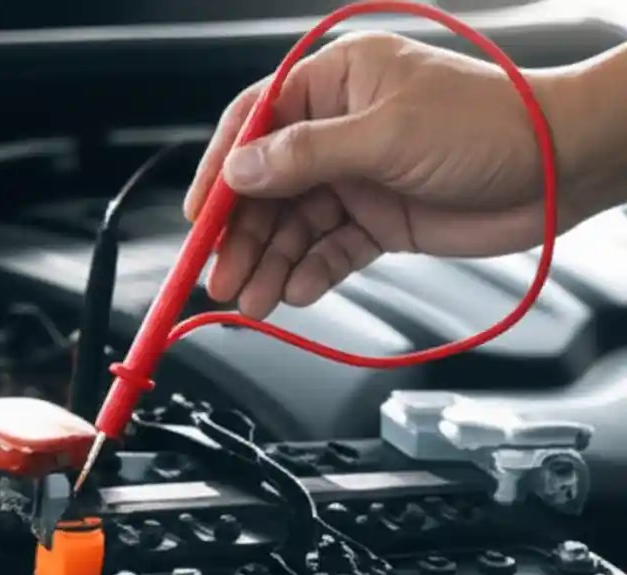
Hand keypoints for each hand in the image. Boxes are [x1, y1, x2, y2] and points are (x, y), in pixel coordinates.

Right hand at [185, 31, 625, 318]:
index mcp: (334, 86)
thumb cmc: (488, 125)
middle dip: (242, 237)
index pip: (255, 125)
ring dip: (270, 265)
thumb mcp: (385, 134)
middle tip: (220, 278)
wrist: (561, 170)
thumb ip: (305, 156)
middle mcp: (337, 131)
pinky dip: (311, 273)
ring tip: (252, 301)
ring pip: (293, 227)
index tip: (199, 217)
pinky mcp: (376, 221)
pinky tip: (296, 292)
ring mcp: (355, 178)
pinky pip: (328, 250)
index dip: (220, 172)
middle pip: (266, 187)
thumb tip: (240, 170)